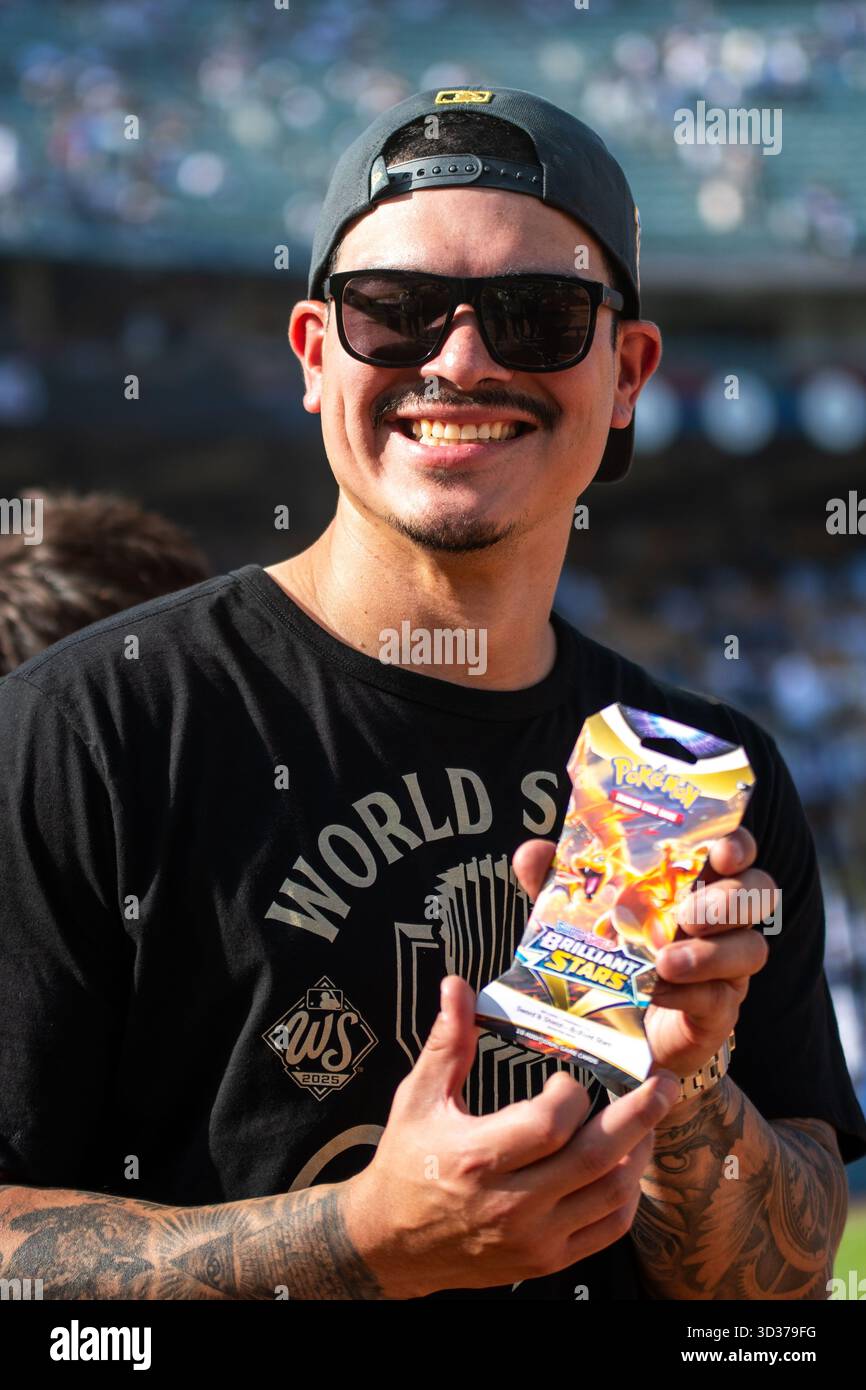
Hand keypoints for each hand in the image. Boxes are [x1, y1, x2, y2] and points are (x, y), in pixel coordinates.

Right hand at [343, 976, 680, 1297]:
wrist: (392, 1245)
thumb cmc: (406, 1164)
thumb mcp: (418, 1098)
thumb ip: (448, 1043)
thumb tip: (457, 986)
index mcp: (479, 1157)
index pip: (550, 1124)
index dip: (571, 1094)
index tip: (567, 1078)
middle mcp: (512, 1204)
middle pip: (596, 1158)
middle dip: (640, 1115)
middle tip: (663, 1083)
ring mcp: (535, 1238)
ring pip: (612, 1195)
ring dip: (639, 1152)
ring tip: (648, 1118)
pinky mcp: (547, 1260)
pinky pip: (607, 1230)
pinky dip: (627, 1195)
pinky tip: (626, 1164)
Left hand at [511, 828, 776, 1082]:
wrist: (624, 1033)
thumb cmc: (615, 956)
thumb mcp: (581, 913)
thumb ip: (561, 882)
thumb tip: (532, 852)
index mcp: (699, 885)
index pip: (736, 853)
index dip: (738, 845)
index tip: (720, 850)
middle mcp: (725, 922)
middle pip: (759, 893)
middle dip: (729, 898)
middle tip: (690, 911)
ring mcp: (729, 969)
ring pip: (750, 949)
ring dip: (710, 952)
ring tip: (666, 960)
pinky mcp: (720, 1012)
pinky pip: (720, 999)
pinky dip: (690, 993)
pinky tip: (658, 994)